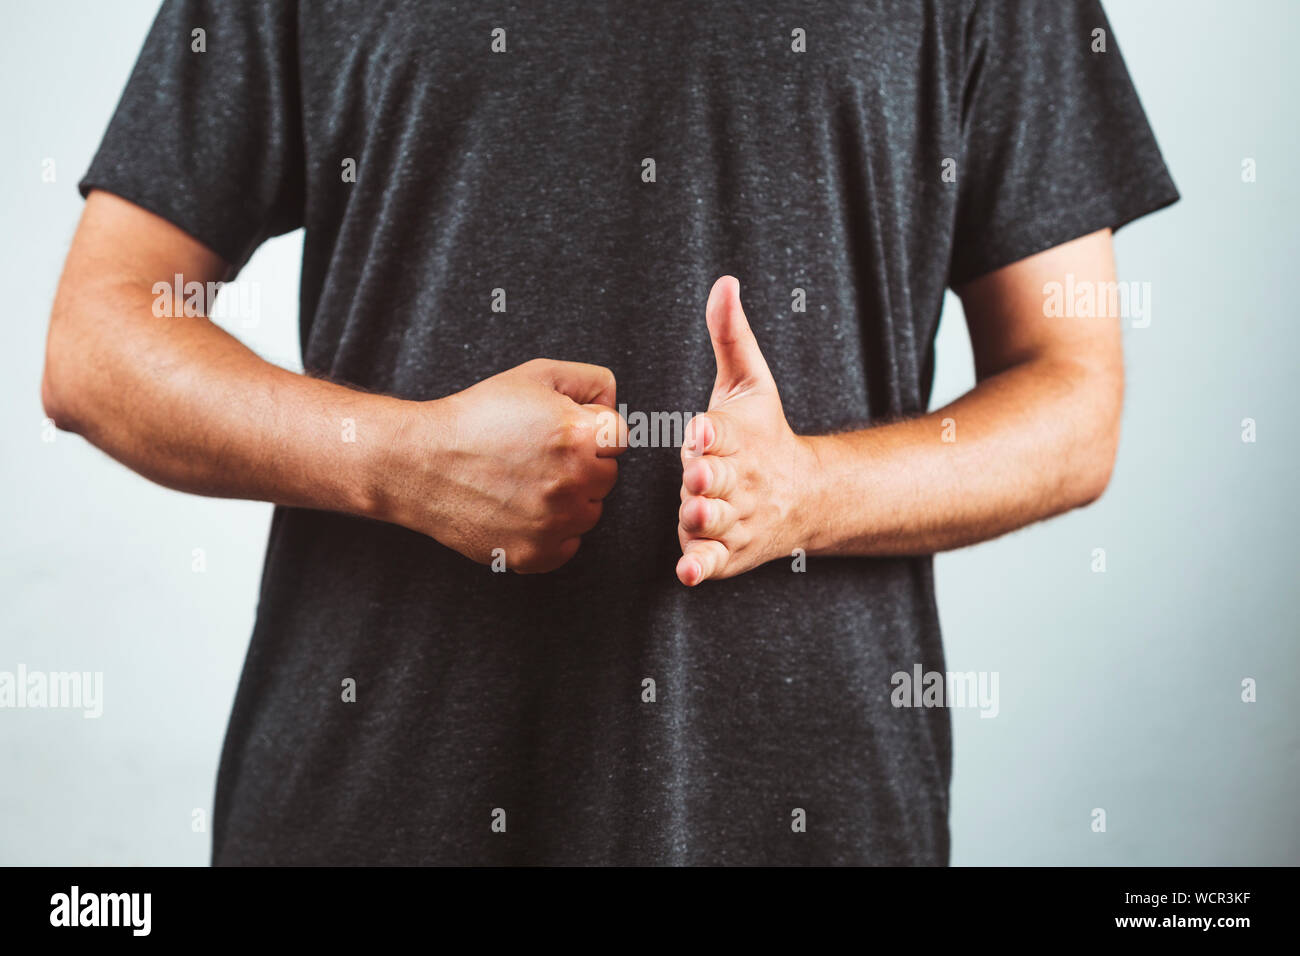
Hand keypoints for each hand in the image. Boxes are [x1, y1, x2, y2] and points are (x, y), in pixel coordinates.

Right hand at [379, 358, 626, 572]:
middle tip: (539, 457)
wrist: (422, 463)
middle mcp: (573, 482)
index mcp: (579, 437)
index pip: (618, 438)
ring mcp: (555, 522)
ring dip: (569, 500)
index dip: (589, 430)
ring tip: (526, 482)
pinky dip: (551, 533)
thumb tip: (613, 407)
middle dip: (582, 465)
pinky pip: (567, 546)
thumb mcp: (535, 376)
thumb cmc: (477, 416)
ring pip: (589, 513)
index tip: (562, 433)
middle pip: (607, 477)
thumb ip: (591, 382)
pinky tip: (522, 510)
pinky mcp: (535, 553)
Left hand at [676, 277, 818, 585]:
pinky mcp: (727, 553)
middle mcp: (739, 481)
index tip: (701, 430)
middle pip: (719, 481)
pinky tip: (688, 572)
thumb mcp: (751, 383)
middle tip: (697, 476)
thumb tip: (725, 281)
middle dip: (708, 479)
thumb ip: (731, 335)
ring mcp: (735, 519)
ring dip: (704, 521)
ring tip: (694, 516)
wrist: (804, 497)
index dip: (712, 434)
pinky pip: (713, 563)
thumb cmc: (764, 434)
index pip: (725, 434)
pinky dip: (702, 568)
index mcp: (739, 438)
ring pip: (716, 523)